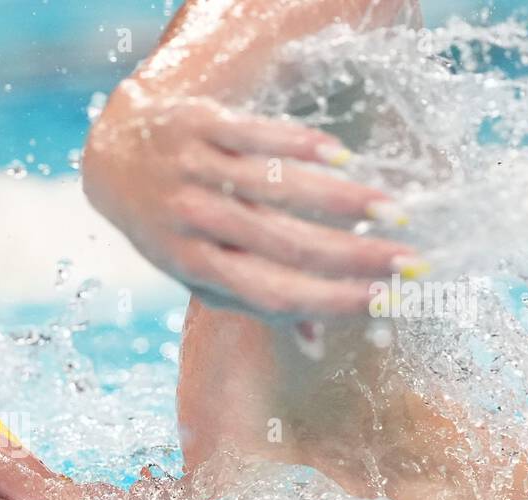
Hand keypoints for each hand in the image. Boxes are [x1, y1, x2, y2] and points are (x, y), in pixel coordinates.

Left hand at [82, 80, 424, 322]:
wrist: (115, 156)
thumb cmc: (171, 226)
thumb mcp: (197, 269)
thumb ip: (253, 300)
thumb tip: (314, 345)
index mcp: (196, 267)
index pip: (273, 293)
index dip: (330, 300)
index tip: (387, 301)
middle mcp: (193, 222)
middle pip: (285, 245)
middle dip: (355, 257)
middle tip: (412, 262)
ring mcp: (194, 172)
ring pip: (278, 188)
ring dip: (342, 200)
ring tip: (394, 210)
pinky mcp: (200, 125)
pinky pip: (256, 136)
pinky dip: (301, 146)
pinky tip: (342, 158)